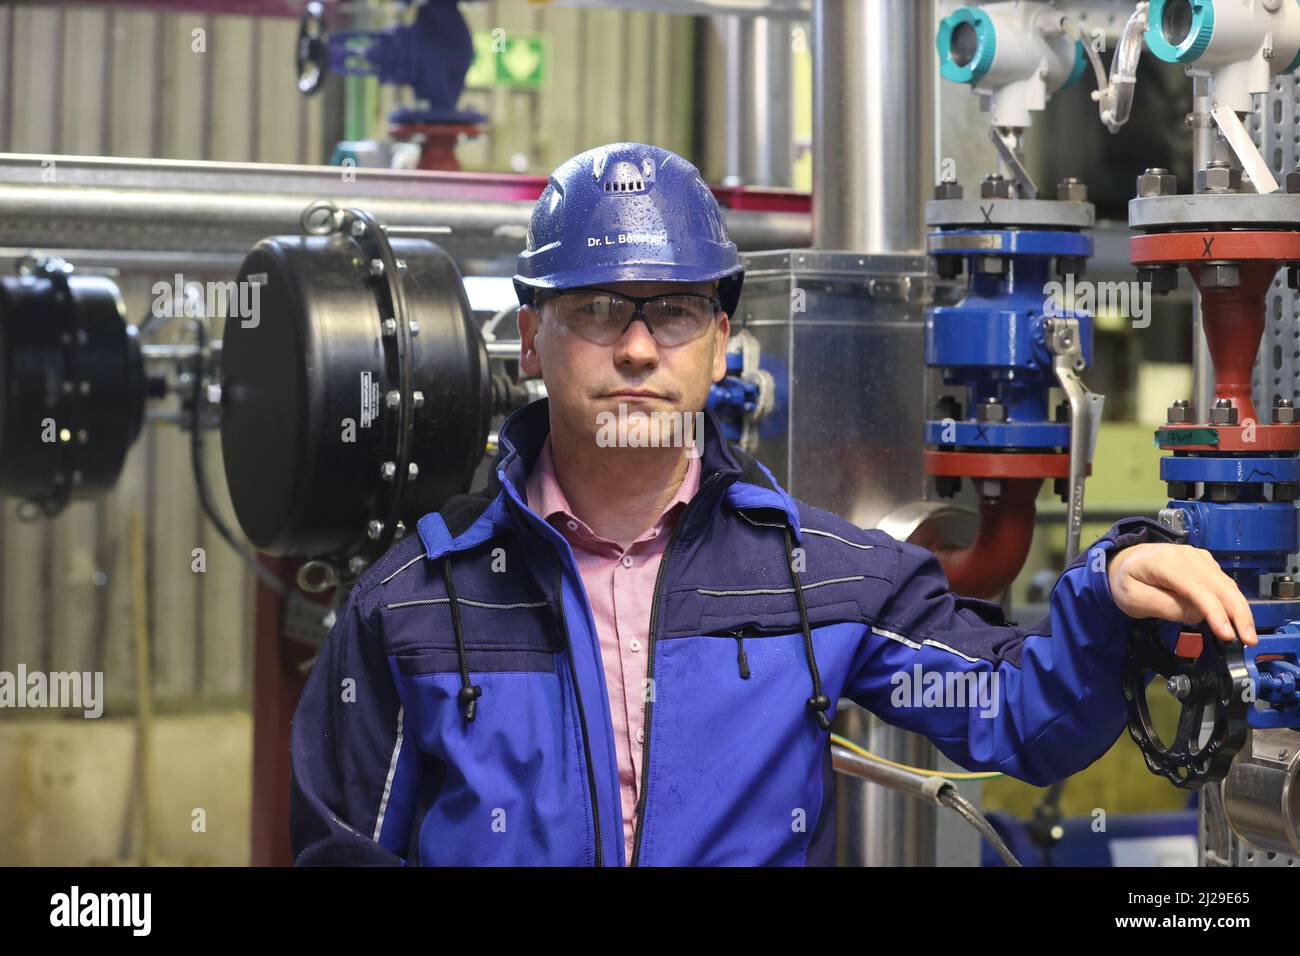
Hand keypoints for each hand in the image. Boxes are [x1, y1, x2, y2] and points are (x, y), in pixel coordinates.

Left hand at [1106, 542, 1257, 644]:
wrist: (1124, 560)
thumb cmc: (1126, 581)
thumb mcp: (1133, 598)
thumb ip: (1164, 606)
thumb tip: (1198, 615)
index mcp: (1167, 562)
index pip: (1198, 588)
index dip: (1215, 611)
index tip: (1227, 633)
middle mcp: (1188, 556)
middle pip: (1220, 585)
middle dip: (1238, 613)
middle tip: (1249, 639)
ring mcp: (1199, 558)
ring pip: (1227, 585)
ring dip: (1240, 610)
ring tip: (1248, 634)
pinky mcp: (1206, 565)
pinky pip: (1224, 584)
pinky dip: (1233, 602)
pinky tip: (1238, 620)